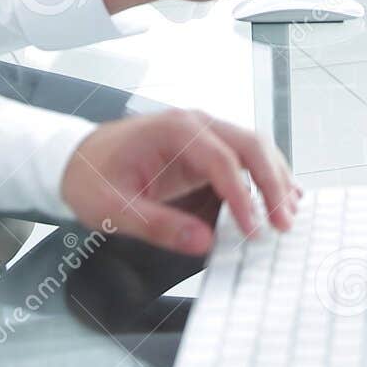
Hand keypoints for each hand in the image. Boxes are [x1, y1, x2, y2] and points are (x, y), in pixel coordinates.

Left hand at [61, 109, 299, 254]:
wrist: (75, 157)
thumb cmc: (92, 178)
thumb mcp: (112, 208)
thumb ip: (156, 225)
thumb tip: (204, 242)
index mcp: (174, 131)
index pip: (221, 160)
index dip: (243, 196)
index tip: (254, 230)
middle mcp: (195, 124)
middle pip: (250, 145)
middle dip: (273, 183)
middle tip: (285, 223)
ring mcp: (204, 132)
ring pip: (255, 147)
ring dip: (276, 178)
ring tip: (290, 214)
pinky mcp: (206, 148)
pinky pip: (245, 157)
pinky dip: (266, 176)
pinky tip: (280, 198)